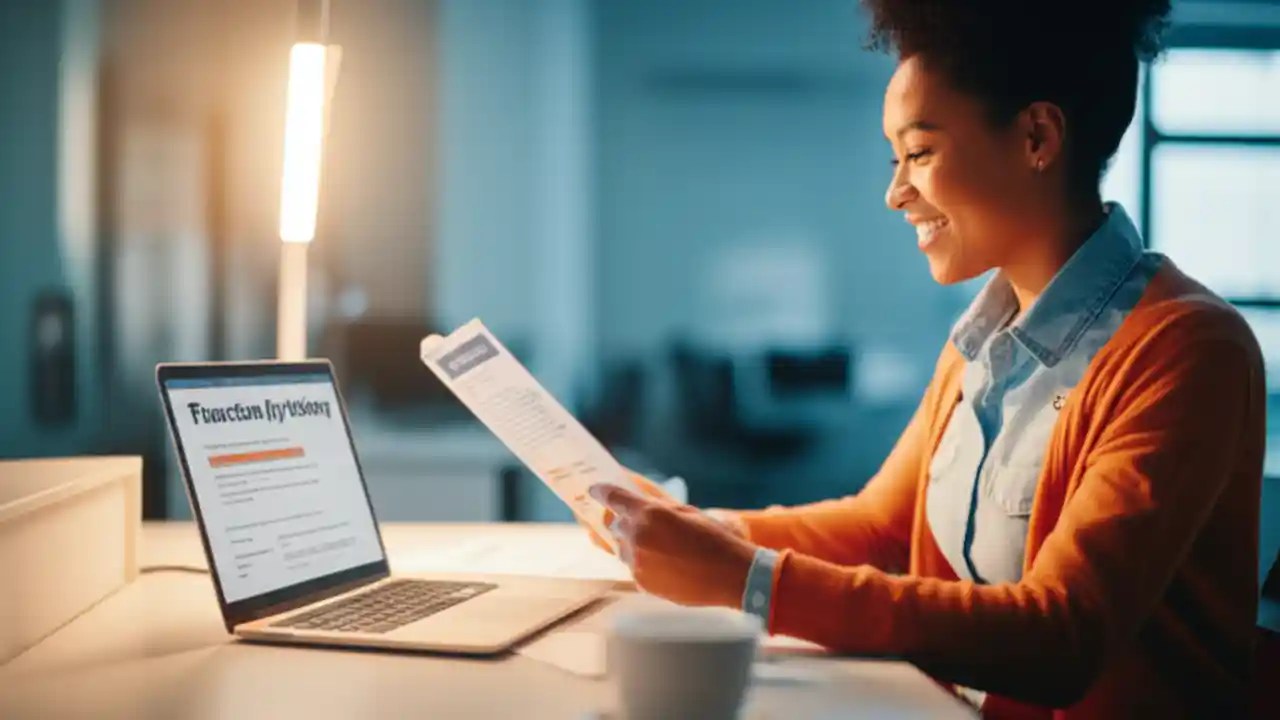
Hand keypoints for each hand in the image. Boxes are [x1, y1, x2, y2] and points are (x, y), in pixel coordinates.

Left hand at [589, 484, 757, 607]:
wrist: (731, 574)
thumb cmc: (715, 539)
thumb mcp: (687, 512)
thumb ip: (659, 509)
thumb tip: (641, 507)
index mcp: (648, 513)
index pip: (613, 498)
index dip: (602, 491)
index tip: (594, 489)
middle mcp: (637, 536)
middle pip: (615, 525)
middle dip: (626, 523)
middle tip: (647, 526)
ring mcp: (637, 562)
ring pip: (623, 549)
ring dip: (635, 545)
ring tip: (663, 549)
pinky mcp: (641, 582)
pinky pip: (634, 568)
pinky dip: (645, 565)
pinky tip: (668, 565)